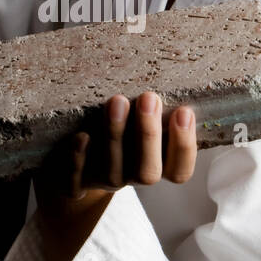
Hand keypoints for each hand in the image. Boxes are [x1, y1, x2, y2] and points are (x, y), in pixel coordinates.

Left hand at [34, 92, 197, 223]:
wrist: (78, 165)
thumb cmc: (122, 132)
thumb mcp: (143, 123)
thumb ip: (157, 111)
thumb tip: (175, 75)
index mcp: (157, 166)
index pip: (179, 171)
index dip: (184, 145)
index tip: (184, 111)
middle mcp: (133, 178)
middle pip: (148, 173)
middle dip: (149, 135)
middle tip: (149, 98)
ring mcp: (103, 183)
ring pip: (113, 173)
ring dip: (116, 136)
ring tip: (117, 101)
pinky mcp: (75, 185)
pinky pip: (76, 182)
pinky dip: (79, 160)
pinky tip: (81, 136)